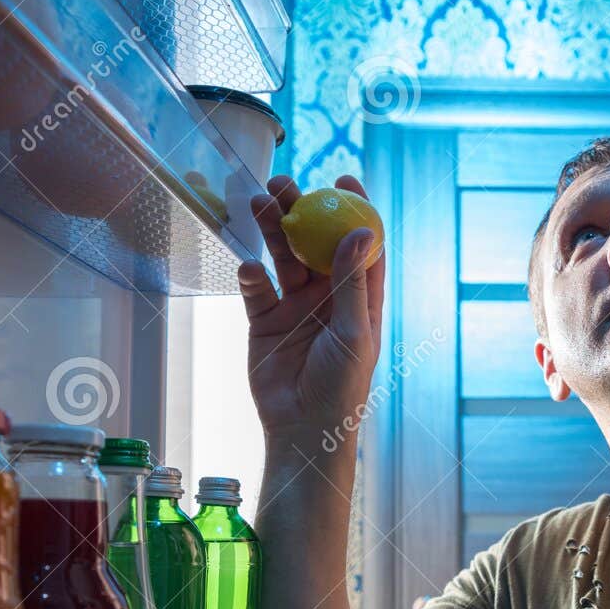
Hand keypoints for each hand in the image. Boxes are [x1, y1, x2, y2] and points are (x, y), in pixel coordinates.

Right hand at [238, 174, 385, 438]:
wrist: (302, 429)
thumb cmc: (341, 388)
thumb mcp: (352, 332)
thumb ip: (351, 283)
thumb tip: (360, 232)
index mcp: (359, 299)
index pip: (360, 245)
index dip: (354, 210)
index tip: (343, 178)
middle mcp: (328, 297)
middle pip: (315, 242)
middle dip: (301, 210)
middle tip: (285, 181)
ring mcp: (295, 308)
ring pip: (282, 257)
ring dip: (272, 230)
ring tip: (259, 202)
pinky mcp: (265, 322)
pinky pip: (256, 290)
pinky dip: (251, 276)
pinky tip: (249, 267)